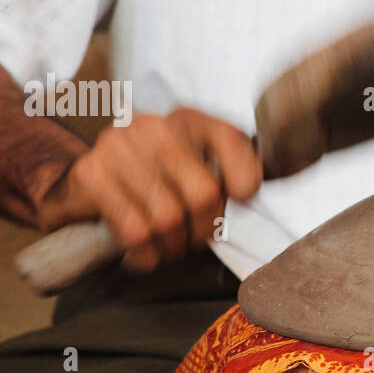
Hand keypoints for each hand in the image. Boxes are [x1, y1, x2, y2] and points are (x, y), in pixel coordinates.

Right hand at [35, 108, 261, 271]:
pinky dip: (145, 254)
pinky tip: (144, 254)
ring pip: (169, 217)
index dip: (245, 177)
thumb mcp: (191, 166)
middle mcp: (153, 125)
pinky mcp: (91, 175)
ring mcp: (118, 147)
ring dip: (174, 246)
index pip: (231, 139)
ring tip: (169, 248)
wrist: (72, 184)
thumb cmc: (147, 182)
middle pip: (203, 191)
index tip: (241, 199)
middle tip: (195, 239)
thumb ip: (235, 167)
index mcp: (185, 118)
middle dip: (205, 228)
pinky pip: (135, 230)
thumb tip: (300, 163)